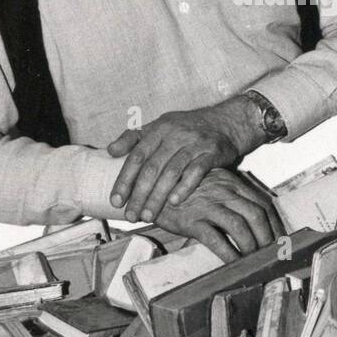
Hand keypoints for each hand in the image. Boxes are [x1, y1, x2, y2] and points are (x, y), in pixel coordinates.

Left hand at [107, 98, 262, 221]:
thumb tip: (110, 150)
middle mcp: (174, 134)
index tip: (116, 201)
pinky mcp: (212, 152)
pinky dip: (185, 186)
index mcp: (158, 129)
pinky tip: (174, 202)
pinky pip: (196, 171)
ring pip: (171, 172)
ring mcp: (194, 143)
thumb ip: (134, 138)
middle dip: (139, 194)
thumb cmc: (187, 128)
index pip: (136, 156)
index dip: (124, 179)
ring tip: (149, 216)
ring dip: (158, 196)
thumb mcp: (160, 127)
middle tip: (131, 215)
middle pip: (152, 168)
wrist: (226, 121)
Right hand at [142, 168, 281, 263]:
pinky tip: (234, 265)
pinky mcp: (192, 220)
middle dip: (268, 238)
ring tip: (255, 262)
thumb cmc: (182, 190)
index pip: (262, 203)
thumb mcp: (210, 186)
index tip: (280, 239)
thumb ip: (230, 197)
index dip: (275, 224)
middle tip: (272, 255)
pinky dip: (229, 254)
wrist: (149, 186)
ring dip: (251, 247)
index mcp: (231, 182)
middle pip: (256, 214)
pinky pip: (216, 239)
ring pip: (240, 226)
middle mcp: (223, 191)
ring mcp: (208, 205)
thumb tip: (251, 219)